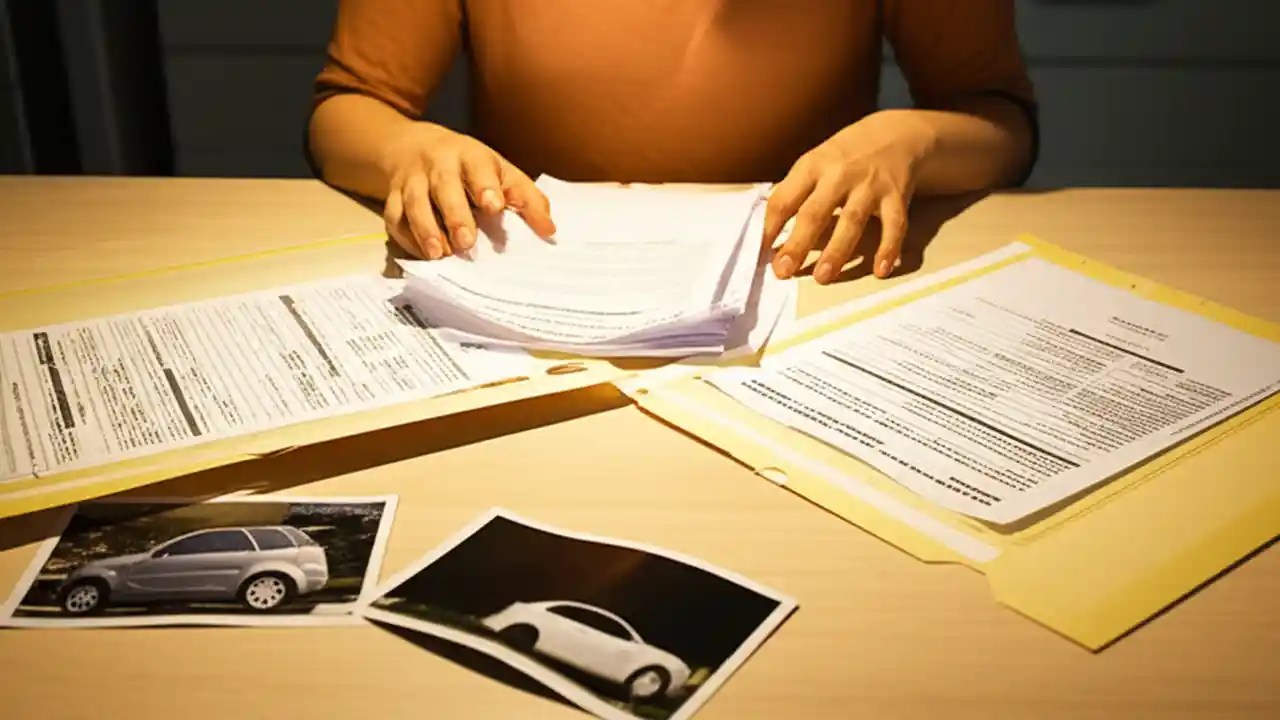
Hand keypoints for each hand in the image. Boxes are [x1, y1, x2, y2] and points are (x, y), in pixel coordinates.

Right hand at [380, 123, 555, 258]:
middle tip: (468, 242)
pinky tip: (422, 255)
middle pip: (443, 187)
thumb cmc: (468, 166)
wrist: (412, 146)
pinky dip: (406, 237)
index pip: (478, 168)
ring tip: (440, 255)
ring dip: (425, 230)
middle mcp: (437, 164)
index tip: (495, 206)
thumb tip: (549, 230)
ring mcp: (411, 179)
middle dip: (455, 214)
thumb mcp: (500, 171)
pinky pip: (394, 217)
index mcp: (469, 155)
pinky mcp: (392, 196)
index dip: (485, 186)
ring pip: (413, 203)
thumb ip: (525, 198)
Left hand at [763, 110, 934, 283]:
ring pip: (851, 221)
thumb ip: (795, 193)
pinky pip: (894, 225)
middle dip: (798, 243)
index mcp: (812, 166)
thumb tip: (768, 233)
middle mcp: (840, 174)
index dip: (769, 227)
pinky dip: (889, 248)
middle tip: (783, 271)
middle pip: (815, 212)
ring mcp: (870, 185)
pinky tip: (880, 271)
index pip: (784, 199)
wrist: (897, 133)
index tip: (760, 253)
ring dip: (837, 251)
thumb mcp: (816, 162)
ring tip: (822, 277)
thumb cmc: (845, 157)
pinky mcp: (897, 195)